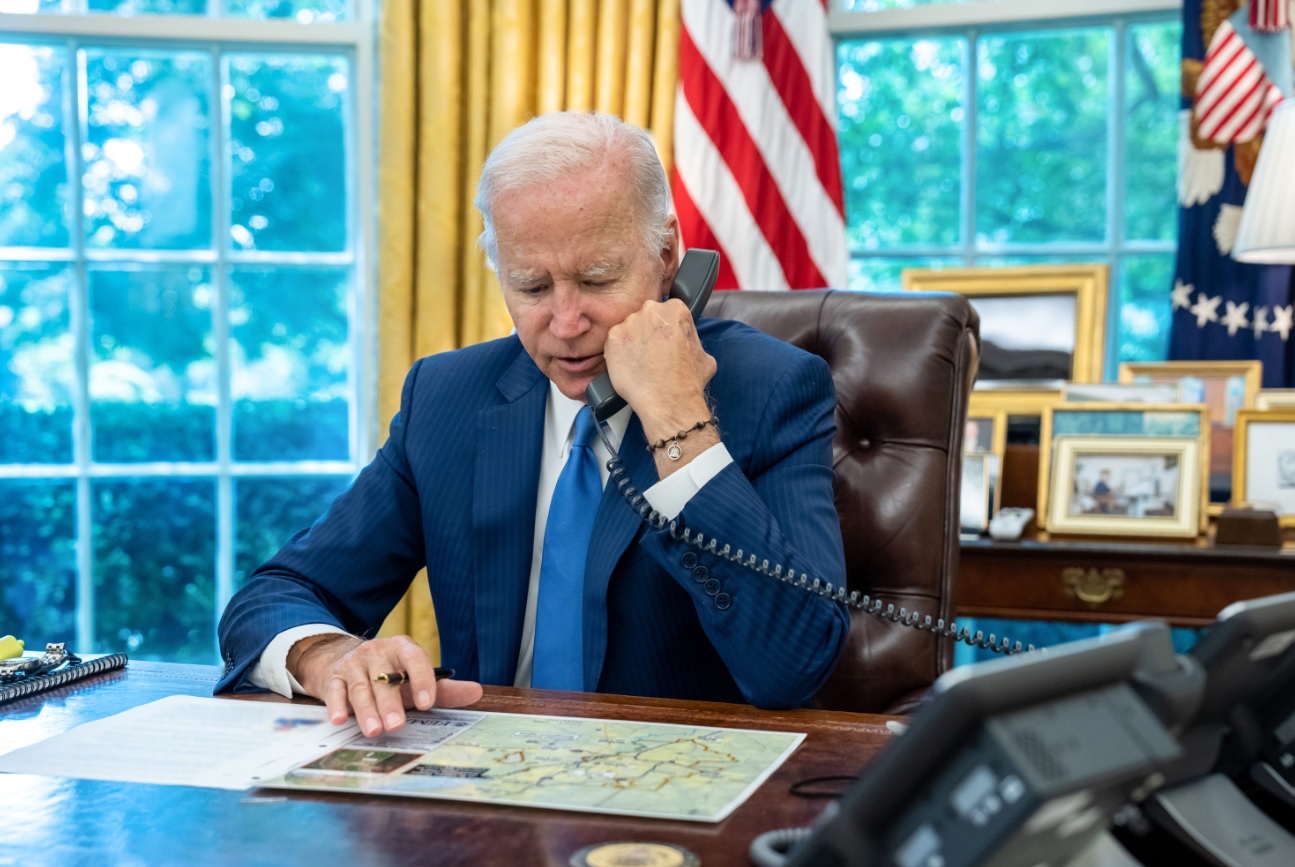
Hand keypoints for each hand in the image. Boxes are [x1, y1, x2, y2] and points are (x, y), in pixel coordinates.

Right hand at [288, 634, 482, 735]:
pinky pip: (335, 691)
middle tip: (397, 726)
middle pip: (385, 678)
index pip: (415, 659)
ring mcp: (354, 664)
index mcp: (403, 648)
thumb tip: (476, 692)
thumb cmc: (391, 675)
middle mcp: (378, 652)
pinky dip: (337, 705)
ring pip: (361, 687)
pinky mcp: (334, 677)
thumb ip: (444, 689)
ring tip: (374, 731)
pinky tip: (340, 719)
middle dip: (391, 703)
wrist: (346, 660)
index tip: (427, 703)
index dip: (422, 680)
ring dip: (367, 710)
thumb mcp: (415, 679)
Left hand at [604, 298, 718, 465]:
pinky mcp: (613, 338)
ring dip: (632, 341)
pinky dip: (618, 353)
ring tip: (639, 363)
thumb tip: (687, 342)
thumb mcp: (704, 354)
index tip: (664, 340)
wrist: (668, 401)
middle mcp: (651, 310)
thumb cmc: (687, 381)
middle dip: (647, 331)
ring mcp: (630, 323)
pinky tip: (628, 366)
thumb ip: (691, 339)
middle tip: (651, 353)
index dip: (665, 327)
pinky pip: (613, 341)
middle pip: (646, 316)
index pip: (667, 311)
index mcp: (675, 309)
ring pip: (628, 328)